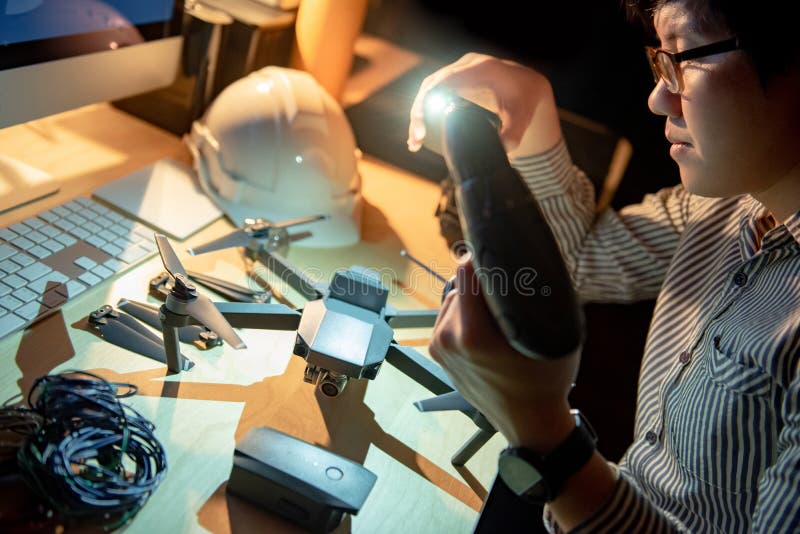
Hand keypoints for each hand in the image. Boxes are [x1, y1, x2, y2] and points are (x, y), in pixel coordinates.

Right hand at [407, 53, 561, 157]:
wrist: (527, 87)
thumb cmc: (524, 101)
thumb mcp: (522, 117)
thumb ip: (514, 133)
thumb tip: (502, 149)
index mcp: (482, 68)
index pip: (448, 79)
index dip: (431, 98)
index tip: (423, 121)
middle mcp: (466, 66)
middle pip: (432, 84)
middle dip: (420, 111)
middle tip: (417, 138)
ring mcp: (458, 71)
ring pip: (429, 89)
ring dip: (418, 114)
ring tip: (414, 142)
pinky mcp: (453, 80)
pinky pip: (433, 93)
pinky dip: (424, 112)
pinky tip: (418, 135)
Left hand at [429, 254, 579, 451]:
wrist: (529, 421)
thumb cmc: (545, 380)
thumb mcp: (549, 335)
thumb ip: (533, 297)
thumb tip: (524, 259)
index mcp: (473, 333)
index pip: (467, 271)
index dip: (484, 256)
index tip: (498, 250)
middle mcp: (449, 337)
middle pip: (460, 285)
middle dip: (482, 281)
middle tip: (506, 287)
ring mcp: (440, 347)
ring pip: (453, 300)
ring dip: (472, 299)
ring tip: (497, 313)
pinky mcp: (437, 353)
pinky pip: (448, 318)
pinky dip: (464, 316)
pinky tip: (485, 327)